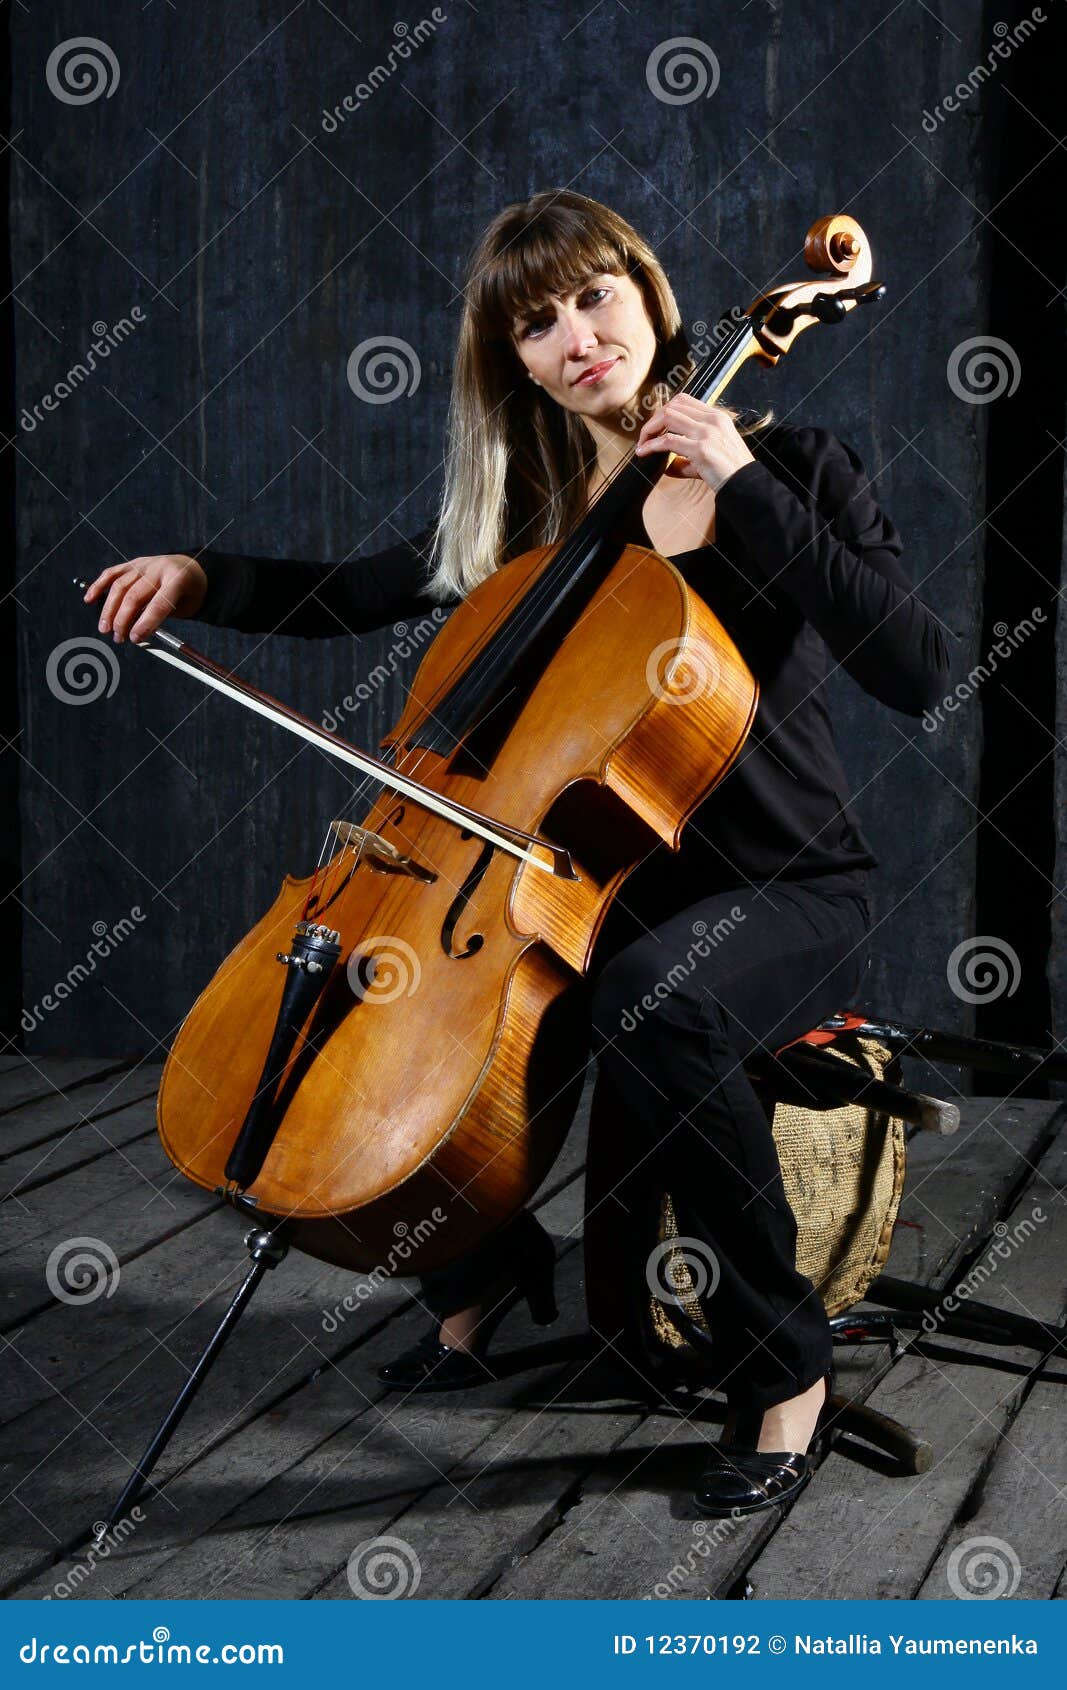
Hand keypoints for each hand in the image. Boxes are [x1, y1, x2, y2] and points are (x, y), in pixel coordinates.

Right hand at [82, 554, 207, 642]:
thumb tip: (135, 633)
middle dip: (123, 620)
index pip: (159, 604)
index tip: (135, 639)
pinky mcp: (132, 563)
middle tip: (118, 638)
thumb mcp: (185, 607)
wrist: (190, 568)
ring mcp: (143, 564)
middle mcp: (158, 568)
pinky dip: (98, 586)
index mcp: (178, 579)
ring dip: (109, 610)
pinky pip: (112, 573)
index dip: (145, 623)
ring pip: (119, 586)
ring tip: (105, 629)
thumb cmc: (188, 593)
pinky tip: (89, 599)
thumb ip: (161, 617)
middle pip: (134, 595)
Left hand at [634, 396, 755, 490]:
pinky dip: (652, 446)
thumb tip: (668, 465)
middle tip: (644, 437)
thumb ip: (690, 455)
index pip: (684, 401)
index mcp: (717, 417)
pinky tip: (644, 453)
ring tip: (642, 445)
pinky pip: (668, 441)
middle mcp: (712, 420)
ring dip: (649, 430)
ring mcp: (707, 433)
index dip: (664, 411)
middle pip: (673, 406)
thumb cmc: (732, 472)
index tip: (655, 427)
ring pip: (668, 417)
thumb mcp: (713, 453)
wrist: (747, 485)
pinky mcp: (701, 449)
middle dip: (654, 420)